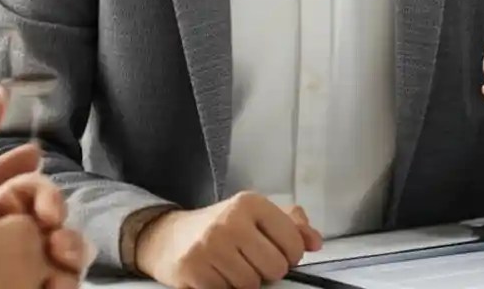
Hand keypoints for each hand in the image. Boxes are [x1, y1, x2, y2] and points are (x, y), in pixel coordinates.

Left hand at [0, 86, 91, 285]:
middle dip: (54, 205)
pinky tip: (58, 278)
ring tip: (59, 249)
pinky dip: (65, 279)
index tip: (36, 157)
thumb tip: (4, 91)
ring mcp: (9, 274)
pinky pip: (55, 284)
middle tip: (51, 215)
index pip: (11, 187)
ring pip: (56, 251)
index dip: (27, 171)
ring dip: (70, 243)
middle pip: (41, 215)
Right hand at [136, 192, 324, 288]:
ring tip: (234, 267)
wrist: (167, 237)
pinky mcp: (193, 269)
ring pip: (251, 284)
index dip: (292, 255)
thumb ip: (292, 225)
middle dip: (269, 271)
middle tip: (254, 262)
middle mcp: (230, 221)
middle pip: (274, 267)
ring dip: (247, 282)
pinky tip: (217, 274)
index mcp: (251, 203)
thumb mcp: (256, 215)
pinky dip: (226, 288)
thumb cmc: (221, 226)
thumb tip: (316, 242)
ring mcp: (209, 246)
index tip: (281, 253)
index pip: (292, 242)